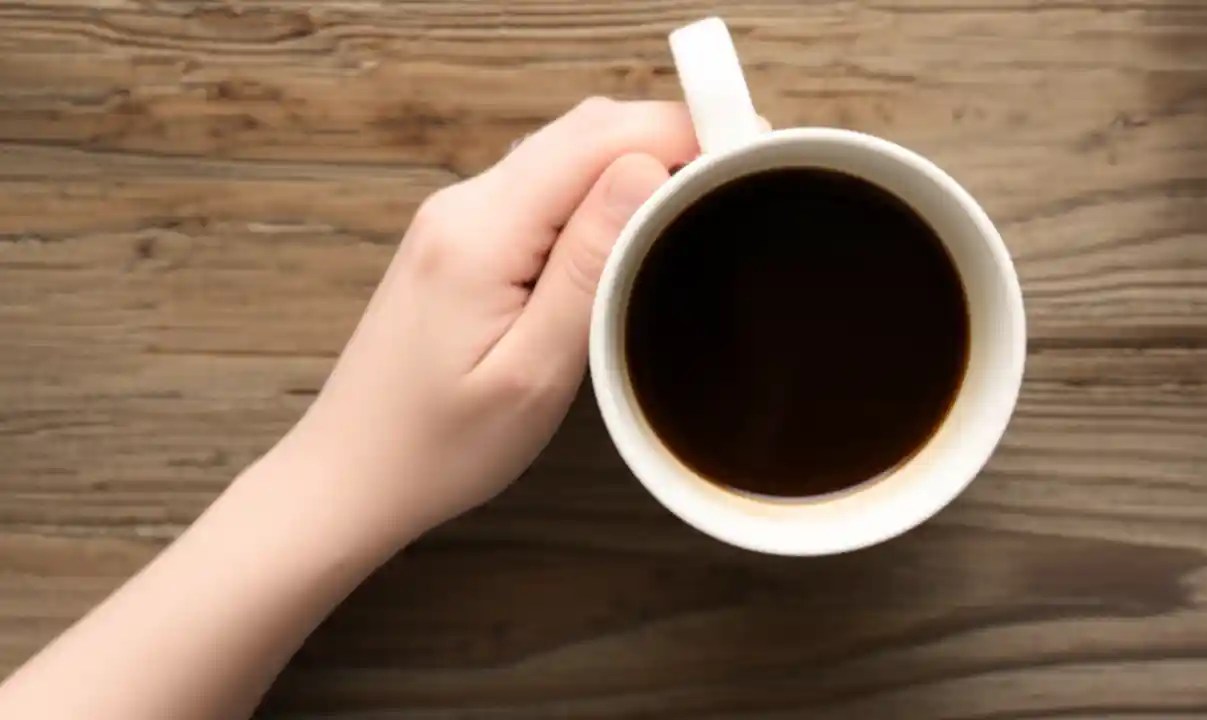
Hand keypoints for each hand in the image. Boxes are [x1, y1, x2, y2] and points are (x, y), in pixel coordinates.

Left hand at [282, 98, 697, 548]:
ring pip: (562, 153)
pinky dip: (595, 189)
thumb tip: (643, 169)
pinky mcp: (458, 240)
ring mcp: (456, 218)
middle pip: (582, 129)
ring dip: (631, 161)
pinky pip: (539, 186)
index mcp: (481, 231)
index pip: (598, 136)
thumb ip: (587, 265)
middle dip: (665, 137)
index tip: (744, 154)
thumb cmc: (439, 446)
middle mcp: (463, 206)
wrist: (350, 475)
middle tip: (733, 180)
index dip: (679, 130)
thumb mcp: (532, 371)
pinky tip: (627, 227)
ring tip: (692, 202)